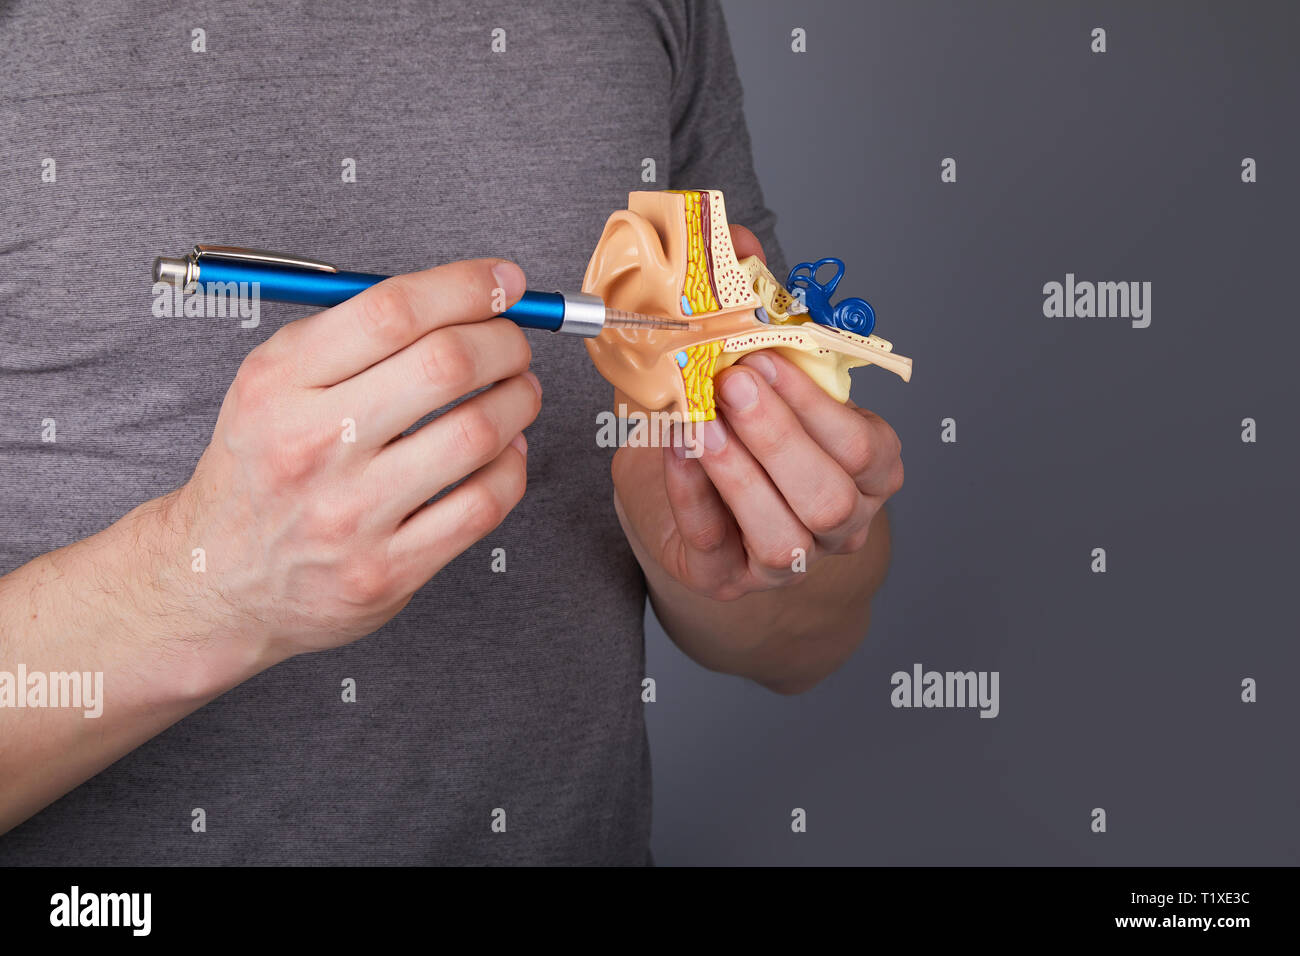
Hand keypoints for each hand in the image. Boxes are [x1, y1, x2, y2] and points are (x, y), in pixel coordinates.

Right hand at [159, 258, 540, 662]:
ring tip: (519, 394)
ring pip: (476, 434)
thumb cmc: (263, 467)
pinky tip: (504, 452)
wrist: (220, 579)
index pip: (391, 311)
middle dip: (505, 344)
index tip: (506, 282)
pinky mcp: (388, 569)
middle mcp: (313, 445)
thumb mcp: (272, 382)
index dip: (466, 287)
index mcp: (279, 384)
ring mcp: (352, 513)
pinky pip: (484, 504)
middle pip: (445, 365)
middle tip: (514, 346)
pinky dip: (512, 466)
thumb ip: (353, 332)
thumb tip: (466, 298)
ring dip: (519, 402)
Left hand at [612, 227, 902, 602]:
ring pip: (785, 537)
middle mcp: (837, 522)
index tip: (766, 355)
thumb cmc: (738, 434)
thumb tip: (732, 235)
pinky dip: (695, 497)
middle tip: (731, 384)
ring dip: (741, 476)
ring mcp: (786, 560)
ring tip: (702, 425)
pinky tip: (674, 452)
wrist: (695, 511)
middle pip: (832, 498)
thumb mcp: (750, 370)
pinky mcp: (729, 578)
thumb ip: (750, 309)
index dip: (818, 404)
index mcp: (864, 468)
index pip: (866, 447)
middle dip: (781, 438)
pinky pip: (718, 548)